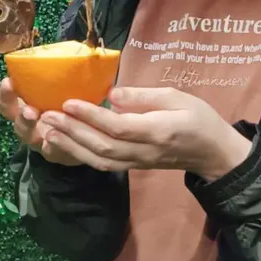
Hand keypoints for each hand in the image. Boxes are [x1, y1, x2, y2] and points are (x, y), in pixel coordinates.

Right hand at [0, 78, 81, 165]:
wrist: (89, 135)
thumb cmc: (75, 105)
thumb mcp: (70, 88)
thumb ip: (70, 74)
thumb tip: (89, 49)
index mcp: (28, 105)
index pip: (10, 100)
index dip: (6, 92)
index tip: (8, 80)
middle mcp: (29, 123)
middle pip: (13, 118)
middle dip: (15, 109)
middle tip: (25, 105)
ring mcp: (40, 140)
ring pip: (28, 135)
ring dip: (30, 126)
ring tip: (37, 117)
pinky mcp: (56, 153)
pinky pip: (52, 150)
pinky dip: (53, 144)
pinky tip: (55, 139)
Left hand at [41, 86, 251, 179]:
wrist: (213, 153)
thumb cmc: (199, 118)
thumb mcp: (177, 97)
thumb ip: (144, 96)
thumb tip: (112, 93)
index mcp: (157, 131)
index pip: (118, 126)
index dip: (91, 116)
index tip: (69, 101)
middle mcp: (143, 151)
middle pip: (102, 146)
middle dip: (72, 131)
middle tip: (46, 115)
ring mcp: (137, 163)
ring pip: (99, 159)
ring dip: (71, 146)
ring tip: (47, 130)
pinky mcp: (133, 167)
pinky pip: (104, 164)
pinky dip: (81, 156)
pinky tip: (65, 144)